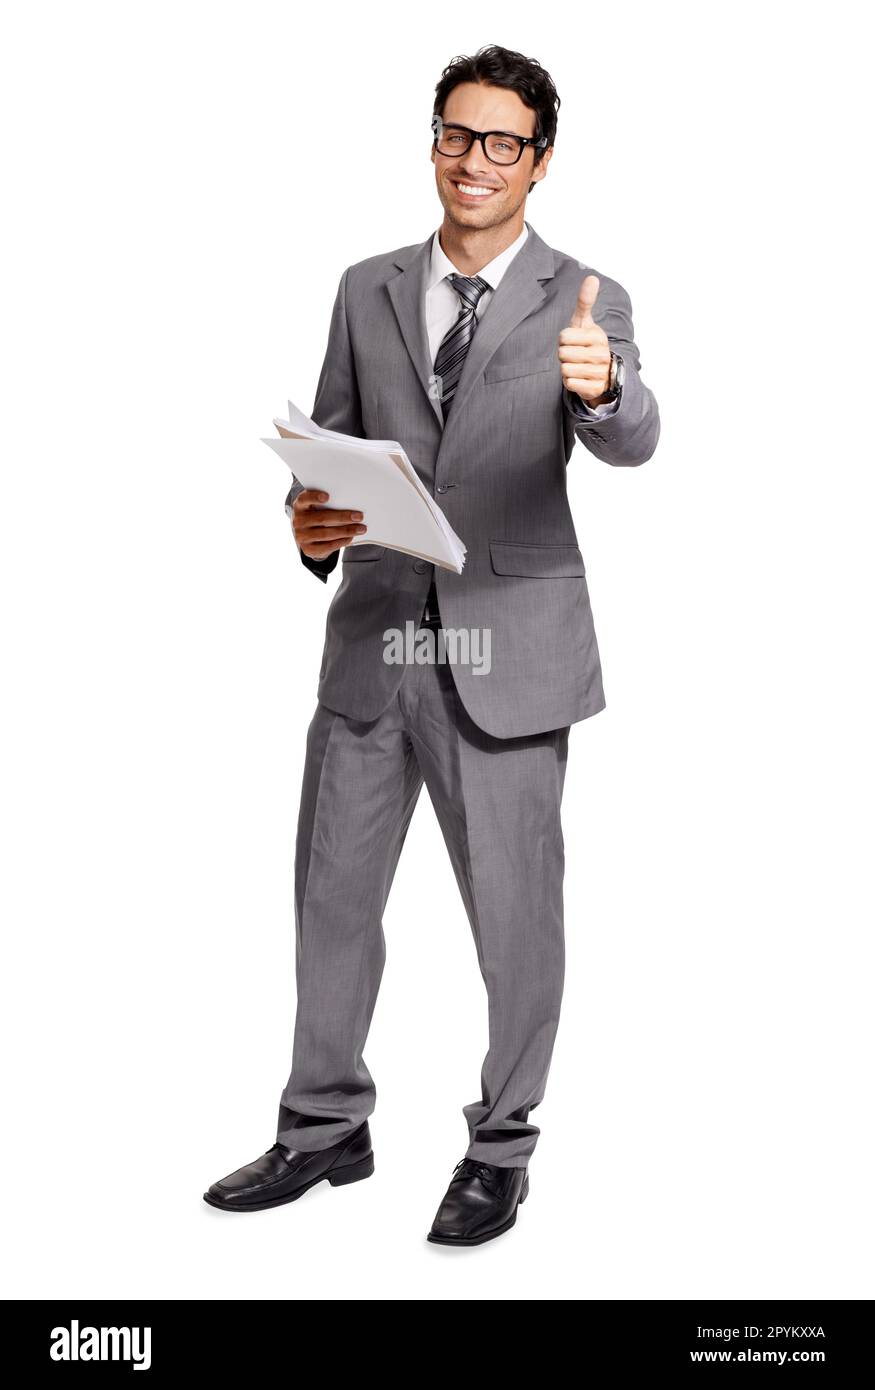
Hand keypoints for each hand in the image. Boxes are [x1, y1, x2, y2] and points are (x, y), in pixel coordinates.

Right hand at [292, 490, 366, 559]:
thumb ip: (327, 504)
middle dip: (343, 517)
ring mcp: (301, 536)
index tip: (328, 496)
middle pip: (322, 518)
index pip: (304, 499)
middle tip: (359, 516)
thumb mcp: (315, 507)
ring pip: (326, 534)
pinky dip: (341, 541)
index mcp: (299, 506)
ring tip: (361, 528)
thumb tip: (350, 505)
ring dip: (346, 531)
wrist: (305, 536)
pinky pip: (328, 546)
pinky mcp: (308, 549)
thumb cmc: (315, 516)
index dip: (315, 497)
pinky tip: (350, 537)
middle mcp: (297, 521)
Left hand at [558, 275, 611, 404]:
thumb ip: (585, 301)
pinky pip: (569, 384)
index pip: (564, 337)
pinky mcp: (594, 388)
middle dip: (564, 355)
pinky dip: (569, 382)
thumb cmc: (587, 344)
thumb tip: (591, 277)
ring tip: (576, 366)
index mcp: (597, 336)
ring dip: (566, 369)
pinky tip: (578, 378)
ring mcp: (599, 372)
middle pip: (563, 353)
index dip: (563, 340)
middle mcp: (601, 354)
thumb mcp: (584, 322)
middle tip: (574, 355)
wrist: (602, 372)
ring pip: (565, 369)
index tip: (573, 341)